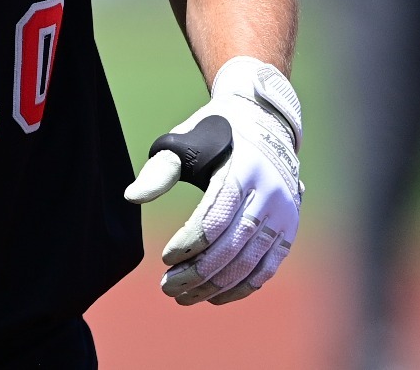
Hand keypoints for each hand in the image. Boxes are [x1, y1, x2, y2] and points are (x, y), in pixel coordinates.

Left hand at [125, 56, 302, 305]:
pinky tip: (214, 295)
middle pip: (230, 247)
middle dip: (196, 273)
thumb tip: (132, 197)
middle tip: (166, 287)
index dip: (188, 244)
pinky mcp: (288, 229)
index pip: (214, 219)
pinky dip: (241, 287)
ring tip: (183, 296)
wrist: (264, 122)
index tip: (164, 257)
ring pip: (248, 264)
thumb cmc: (214, 134)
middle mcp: (269, 195)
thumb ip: (160, 170)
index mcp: (243, 170)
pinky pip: (266, 268)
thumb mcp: (186, 141)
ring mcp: (283, 215)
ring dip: (214, 287)